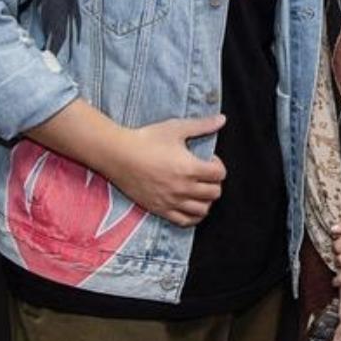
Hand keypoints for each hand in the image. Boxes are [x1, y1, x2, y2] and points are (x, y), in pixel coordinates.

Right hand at [105, 114, 227, 226]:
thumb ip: (202, 125)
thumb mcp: (177, 128)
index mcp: (190, 168)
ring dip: (206, 200)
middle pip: (214, 193)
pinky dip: (193, 216)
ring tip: (199, 189)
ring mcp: (171, 201)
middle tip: (205, 174)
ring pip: (202, 210)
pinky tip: (191, 205)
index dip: (218, 165)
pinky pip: (184, 221)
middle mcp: (183, 188)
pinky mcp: (160, 209)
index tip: (209, 160)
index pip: (220, 174)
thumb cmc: (147, 139)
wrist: (118, 155)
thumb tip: (222, 119)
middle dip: (215, 182)